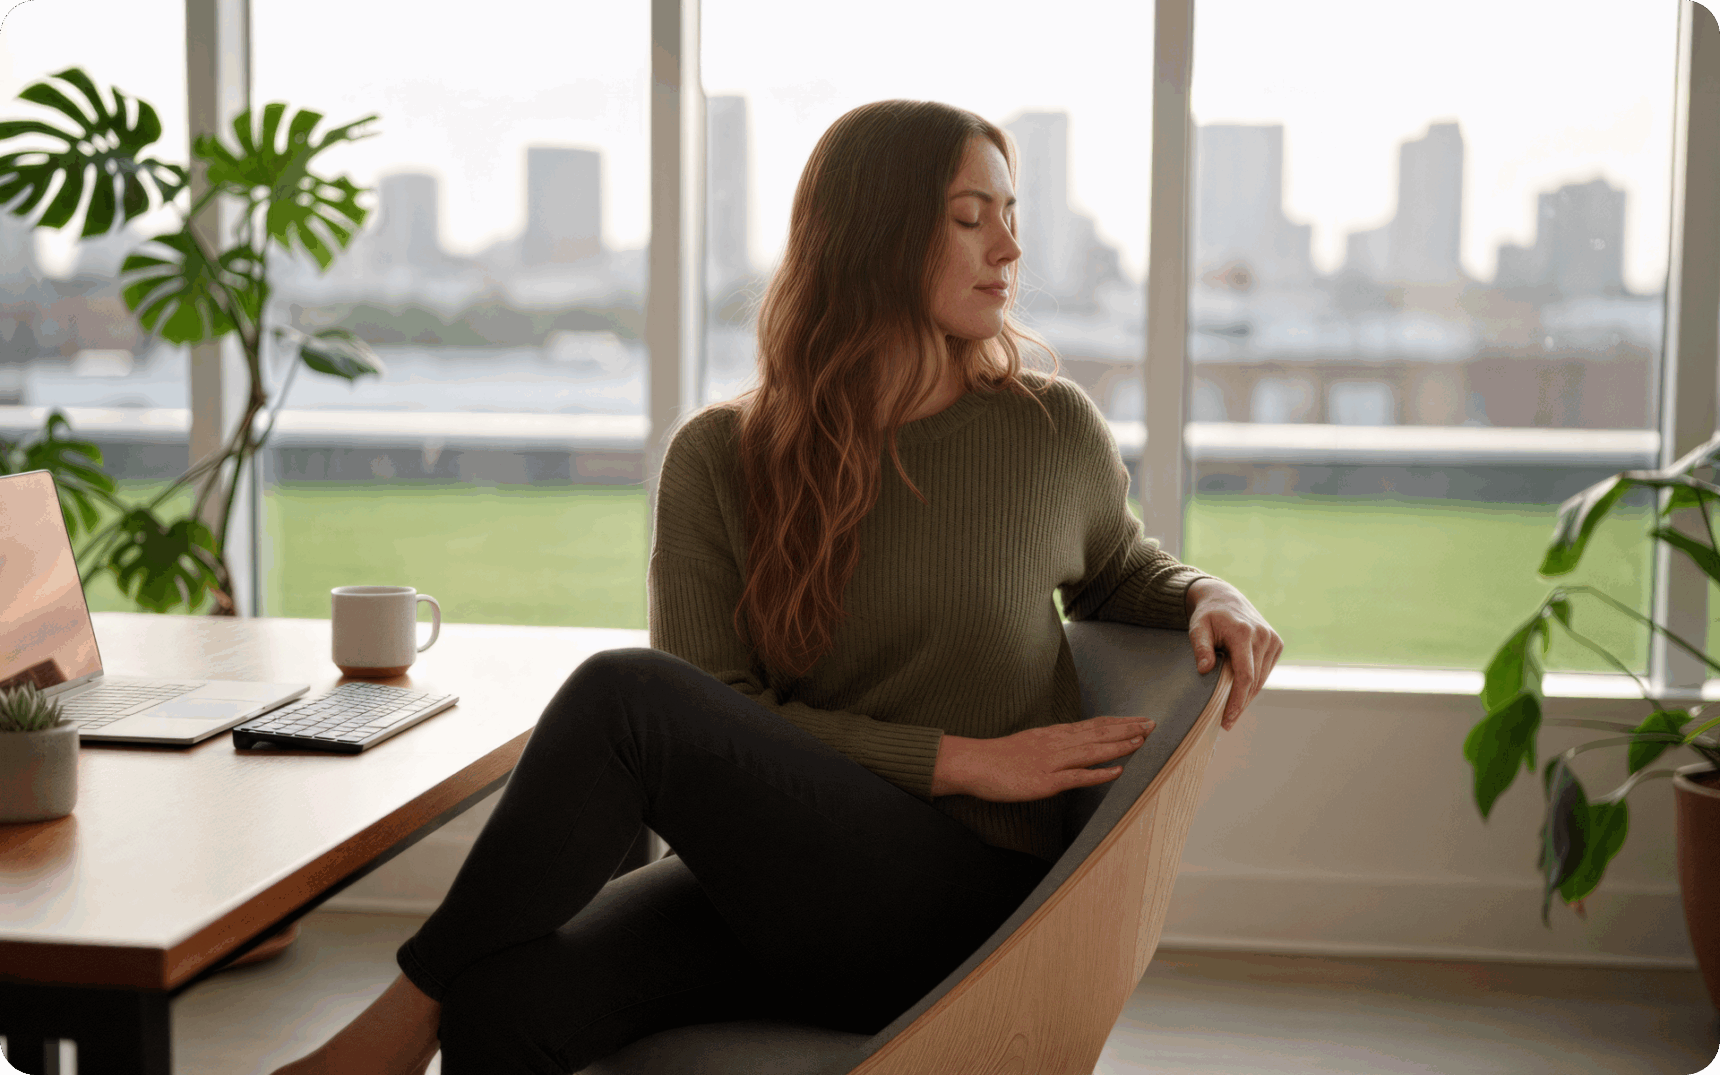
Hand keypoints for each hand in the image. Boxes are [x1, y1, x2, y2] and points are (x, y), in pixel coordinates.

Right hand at [930, 717, 1155, 802]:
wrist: (973, 763)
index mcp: (1053, 735)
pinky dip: (1098, 773)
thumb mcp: (1028, 743)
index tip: (1138, 719)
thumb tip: (1068, 748)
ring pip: (1092, 750)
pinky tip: (1116, 771)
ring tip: (1141, 740)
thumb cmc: (997, 757)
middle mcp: (1056, 743)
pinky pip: (1076, 777)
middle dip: (1126, 729)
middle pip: (1098, 733)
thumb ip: (1050, 745)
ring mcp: (1051, 761)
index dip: (1117, 723)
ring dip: (1119, 745)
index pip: (1092, 726)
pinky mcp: (1044, 781)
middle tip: (1152, 724)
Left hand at [1185, 577, 1282, 730]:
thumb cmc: (1208, 615)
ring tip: (1231, 713)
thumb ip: (1200, 648)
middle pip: (1254, 681)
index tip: (1227, 718)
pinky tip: (1240, 695)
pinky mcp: (1276, 644)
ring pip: (1261, 679)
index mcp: (1244, 633)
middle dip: (1240, 704)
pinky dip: (1253, 685)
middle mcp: (1263, 637)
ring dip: (1247, 697)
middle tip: (1225, 722)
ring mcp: (1273, 640)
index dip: (1237, 700)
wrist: (1224, 597)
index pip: (1245, 675)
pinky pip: (1265, 672)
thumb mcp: (1197, 627)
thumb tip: (1204, 670)